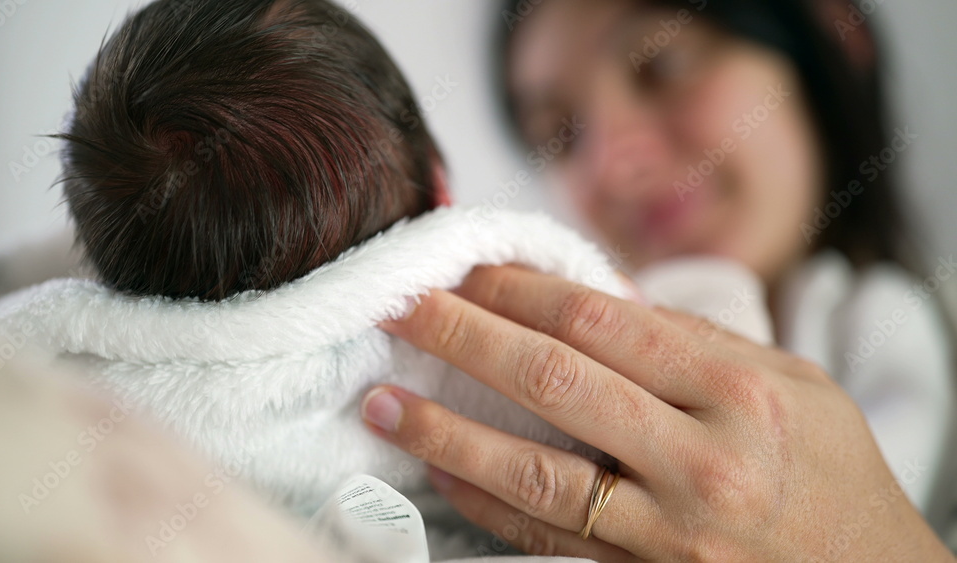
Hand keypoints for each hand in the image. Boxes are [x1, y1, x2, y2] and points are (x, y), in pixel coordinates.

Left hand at [362, 266, 952, 560]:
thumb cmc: (828, 468)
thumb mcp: (788, 383)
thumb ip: (690, 343)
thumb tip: (591, 299)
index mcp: (738, 389)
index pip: (600, 321)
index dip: (519, 289)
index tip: (465, 268)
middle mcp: (699, 458)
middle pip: (552, 381)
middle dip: (463, 338)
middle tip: (400, 308)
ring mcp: (666, 528)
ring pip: (534, 471)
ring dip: (445, 430)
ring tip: (381, 400)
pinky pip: (546, 537)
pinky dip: (484, 500)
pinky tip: (438, 469)